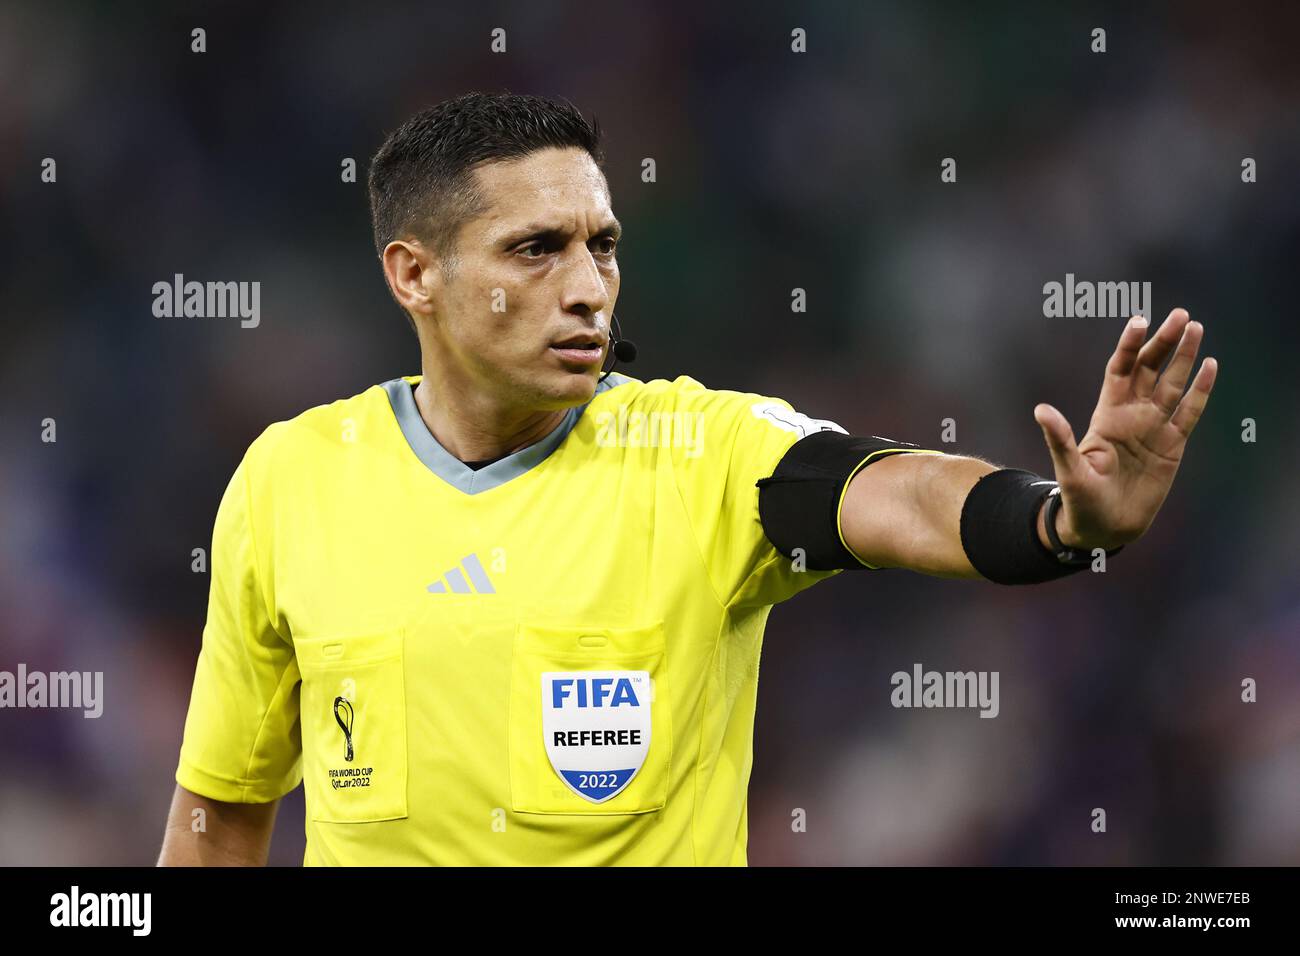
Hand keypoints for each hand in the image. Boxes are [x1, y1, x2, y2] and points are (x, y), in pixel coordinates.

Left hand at [1033, 308, 1217, 550]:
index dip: (1129, 346)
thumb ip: (1059, 439)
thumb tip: (1041, 410)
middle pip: (1150, 369)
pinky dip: (1201, 391)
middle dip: (1164, 342)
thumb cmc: (1080, 500)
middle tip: (1180, 315)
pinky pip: (1190, 413)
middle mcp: (1132, 415)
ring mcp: (1154, 428)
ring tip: (1196, 328)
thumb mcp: (1068, 469)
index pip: (1120, 370)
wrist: (1104, 527)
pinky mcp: (1174, 445)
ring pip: (1173, 385)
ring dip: (1185, 357)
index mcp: (1106, 414)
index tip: (1139, 321)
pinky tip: (1211, 367)